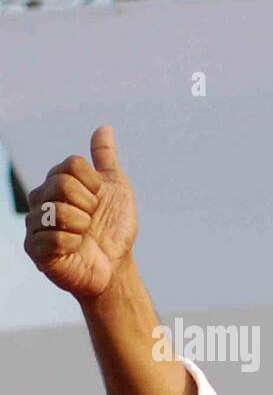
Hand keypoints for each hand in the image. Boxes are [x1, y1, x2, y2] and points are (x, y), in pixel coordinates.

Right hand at [24, 125, 136, 299]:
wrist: (116, 266)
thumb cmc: (114, 229)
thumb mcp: (117, 190)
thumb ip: (106, 160)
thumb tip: (105, 128)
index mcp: (56, 182)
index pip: (71, 165)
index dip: (94, 184)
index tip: (99, 200)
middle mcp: (40, 199)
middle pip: (62, 184)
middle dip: (89, 204)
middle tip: (92, 220)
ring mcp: (35, 224)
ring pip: (59, 211)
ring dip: (83, 226)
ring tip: (84, 236)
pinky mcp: (35, 249)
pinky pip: (53, 238)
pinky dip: (73, 244)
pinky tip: (76, 249)